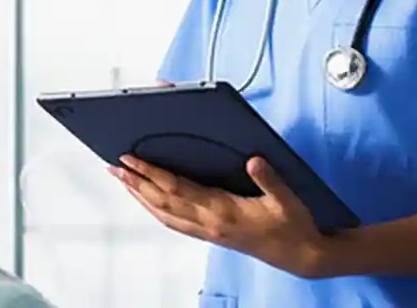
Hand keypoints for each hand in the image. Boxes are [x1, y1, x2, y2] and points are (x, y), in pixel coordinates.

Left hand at [110, 154, 328, 278]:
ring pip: (165, 214)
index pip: (178, 189)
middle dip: (136, 183)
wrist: (301, 256)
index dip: (152, 174)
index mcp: (224, 211)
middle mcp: (210, 223)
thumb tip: (254, 160)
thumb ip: (269, 180)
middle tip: (115, 166)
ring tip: (124, 180)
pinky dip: (156, 210)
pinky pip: (175, 223)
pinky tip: (149, 201)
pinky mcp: (211, 235)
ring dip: (141, 197)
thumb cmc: (294, 226)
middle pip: (163, 202)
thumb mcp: (287, 200)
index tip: (132, 160)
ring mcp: (208, 231)